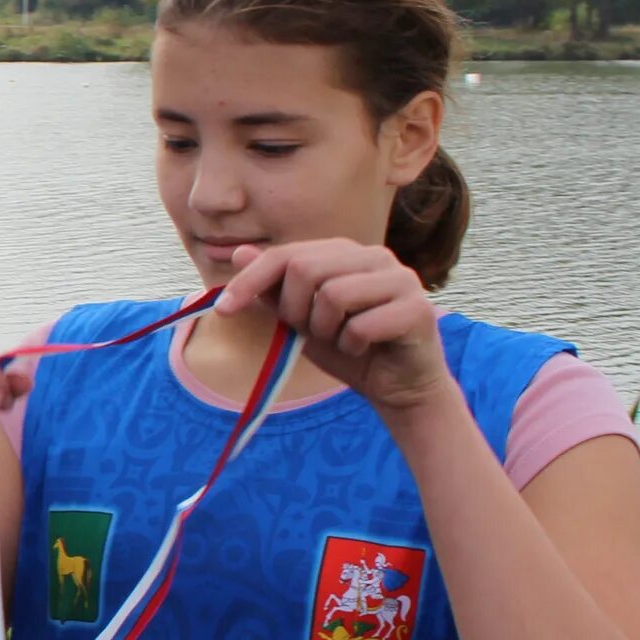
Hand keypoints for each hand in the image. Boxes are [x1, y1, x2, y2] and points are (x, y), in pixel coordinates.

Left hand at [215, 240, 450, 416]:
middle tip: (310, 333)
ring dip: (325, 330)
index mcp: (345, 252)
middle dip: (294, 311)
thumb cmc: (349, 349)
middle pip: (305, 269)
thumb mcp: (300, 320)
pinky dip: (351, 346)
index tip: (222, 311)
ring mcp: (401, 278)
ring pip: (333, 295)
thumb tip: (240, 252)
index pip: (285, 255)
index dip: (249, 282)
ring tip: (341, 339)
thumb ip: (273, 289)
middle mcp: (375, 256)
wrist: (399, 387)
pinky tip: (364, 349)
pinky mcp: (418, 308)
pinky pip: (361, 325)